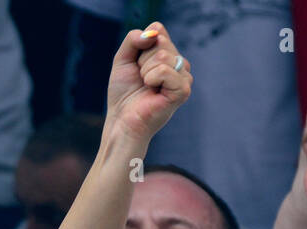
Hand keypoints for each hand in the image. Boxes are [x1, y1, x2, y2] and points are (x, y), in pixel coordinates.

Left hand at [105, 22, 190, 141]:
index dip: (141, 45)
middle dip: (142, 60)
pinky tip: (152, 91)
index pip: (158, 30)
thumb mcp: (123, 59)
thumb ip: (133, 39)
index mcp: (169, 54)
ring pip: (162, 56)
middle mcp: (180, 64)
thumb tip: (153, 33)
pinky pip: (165, 70)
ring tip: (146, 86)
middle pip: (160, 42)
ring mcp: (184, 77)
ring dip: (145, 72)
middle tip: (141, 79)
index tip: (136, 64)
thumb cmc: (124, 93)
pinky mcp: (183, 90)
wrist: (122, 120)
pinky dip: (151, 79)